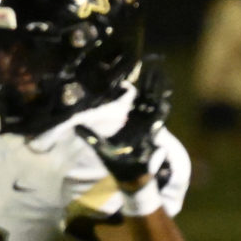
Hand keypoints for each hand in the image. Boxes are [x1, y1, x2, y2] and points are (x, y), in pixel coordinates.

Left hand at [75, 55, 169, 187]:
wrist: (129, 176)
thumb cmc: (116, 162)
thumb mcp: (100, 147)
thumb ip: (90, 135)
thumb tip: (75, 126)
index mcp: (128, 120)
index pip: (130, 99)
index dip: (131, 87)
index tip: (130, 74)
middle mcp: (139, 120)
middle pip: (146, 96)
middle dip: (151, 81)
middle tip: (154, 64)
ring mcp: (148, 125)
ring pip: (155, 102)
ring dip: (159, 88)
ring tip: (162, 73)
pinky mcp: (154, 132)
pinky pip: (160, 117)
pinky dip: (162, 106)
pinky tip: (165, 97)